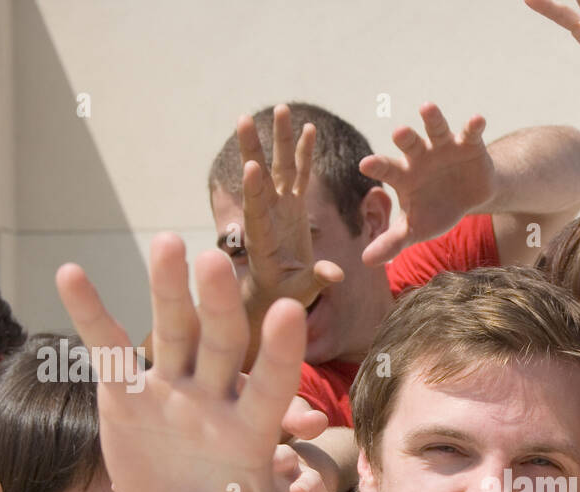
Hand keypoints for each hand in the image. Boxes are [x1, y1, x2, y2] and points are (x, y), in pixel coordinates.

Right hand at [56, 234, 354, 491]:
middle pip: (222, 345)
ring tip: (165, 245)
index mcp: (252, 430)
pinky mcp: (127, 392)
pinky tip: (71, 273)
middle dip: (219, 307)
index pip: (270, 385)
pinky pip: (110, 349)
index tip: (291, 310)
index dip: (278, 353)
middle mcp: (217, 398)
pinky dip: (92, 315)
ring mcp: (172, 389)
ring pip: (173, 331)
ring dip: (166, 292)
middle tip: (215, 261)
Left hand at [237, 104, 343, 311]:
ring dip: (279, 139)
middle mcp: (267, 215)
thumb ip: (316, 280)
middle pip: (259, 176)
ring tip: (281, 109)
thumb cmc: (286, 295)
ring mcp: (279, 206)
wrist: (278, 292)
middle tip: (244, 118)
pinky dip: (302, 153)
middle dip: (252, 148)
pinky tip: (308, 129)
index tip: (251, 167)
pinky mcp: (293, 205)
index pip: (255, 209)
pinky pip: (298, 174)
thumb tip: (335, 274)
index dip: (253, 189)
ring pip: (278, 167)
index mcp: (262, 238)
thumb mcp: (300, 292)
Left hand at [359, 103, 495, 265]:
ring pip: (436, 128)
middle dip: (405, 138)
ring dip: (432, 119)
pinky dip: (473, 125)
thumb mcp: (415, 228)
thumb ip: (392, 242)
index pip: (387, 169)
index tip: (365, 164)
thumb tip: (365, 261)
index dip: (377, 166)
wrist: (469, 195)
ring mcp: (444, 146)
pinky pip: (471, 132)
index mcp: (405, 175)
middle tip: (398, 132)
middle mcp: (421, 155)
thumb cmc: (435, 209)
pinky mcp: (469, 143)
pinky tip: (477, 119)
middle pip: (410, 144)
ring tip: (427, 108)